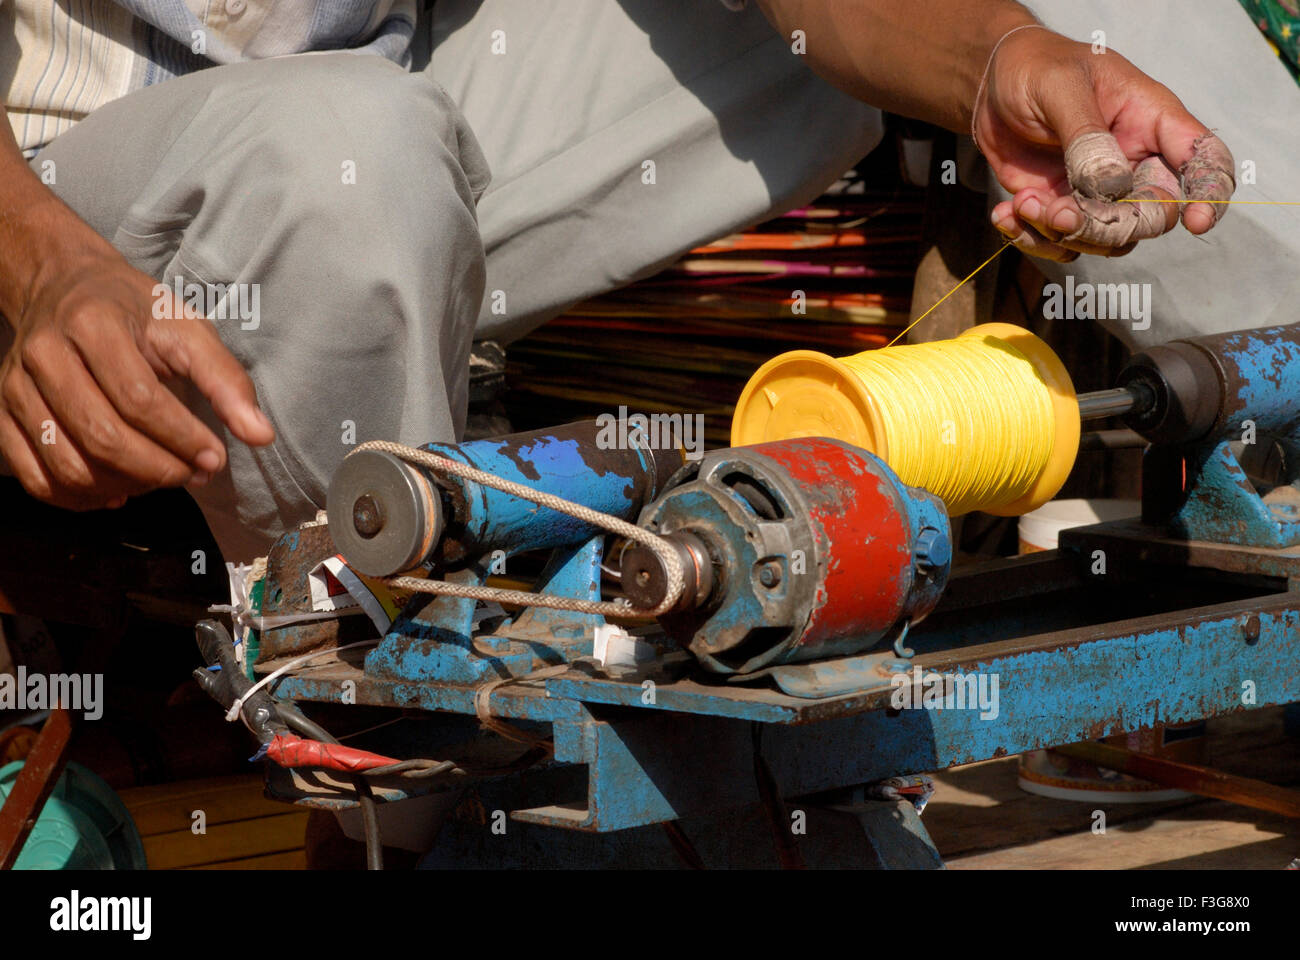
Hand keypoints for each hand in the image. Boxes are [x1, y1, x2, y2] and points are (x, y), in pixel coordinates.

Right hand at [1, 245, 274, 509]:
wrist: (63, 288)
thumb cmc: (135, 312)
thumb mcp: (188, 329)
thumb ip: (226, 380)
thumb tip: (261, 436)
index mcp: (93, 323)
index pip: (139, 400)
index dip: (182, 438)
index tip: (215, 458)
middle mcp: (44, 354)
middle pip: (102, 437)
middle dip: (159, 469)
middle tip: (194, 474)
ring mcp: (15, 388)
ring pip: (68, 465)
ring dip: (125, 486)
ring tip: (162, 479)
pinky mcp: (2, 416)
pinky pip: (36, 478)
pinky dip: (81, 498)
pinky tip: (120, 489)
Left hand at [975, 26, 1235, 261]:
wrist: (993, 84)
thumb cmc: (1037, 69)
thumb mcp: (1060, 87)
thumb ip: (1086, 134)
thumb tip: (1111, 188)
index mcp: (1152, 121)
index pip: (1203, 159)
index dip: (1210, 193)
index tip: (1197, 222)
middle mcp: (1136, 163)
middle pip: (1153, 217)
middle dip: (1109, 227)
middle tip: (1061, 213)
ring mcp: (1100, 192)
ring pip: (1107, 240)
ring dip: (1063, 234)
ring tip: (1023, 203)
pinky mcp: (1064, 208)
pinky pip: (1062, 245)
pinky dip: (1032, 240)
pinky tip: (1005, 215)